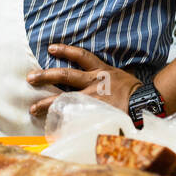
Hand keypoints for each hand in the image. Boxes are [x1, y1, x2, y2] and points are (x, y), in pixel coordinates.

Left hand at [26, 44, 140, 118]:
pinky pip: (74, 118)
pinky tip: (51, 128)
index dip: (65, 50)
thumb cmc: (134, 92)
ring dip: (46, 104)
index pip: (81, 56)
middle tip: (30, 78)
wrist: (146, 105)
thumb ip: (107, 75)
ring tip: (33, 109)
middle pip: (65, 75)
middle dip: (45, 76)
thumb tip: (98, 75)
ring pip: (64, 98)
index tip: (50, 48)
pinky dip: (63, 123)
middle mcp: (94, 82)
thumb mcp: (120, 76)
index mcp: (102, 71)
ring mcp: (93, 99)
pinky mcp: (94, 113)